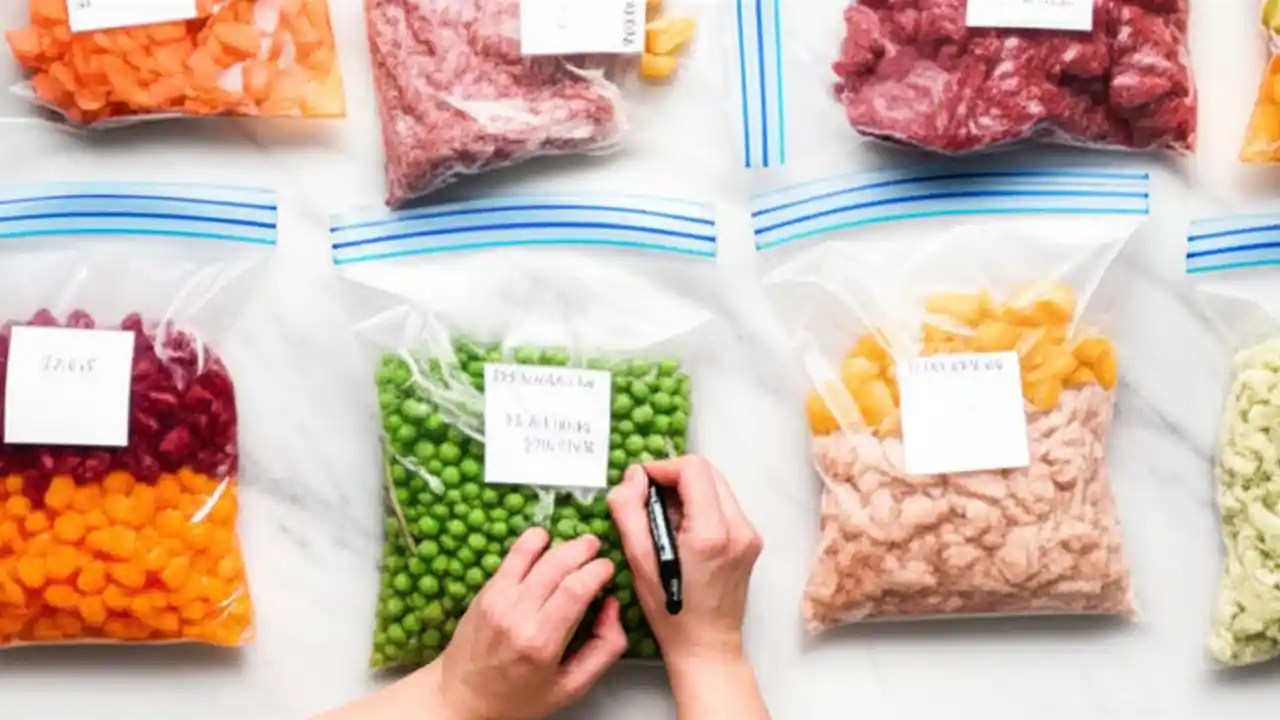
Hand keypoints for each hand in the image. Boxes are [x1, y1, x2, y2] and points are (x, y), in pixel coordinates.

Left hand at [430, 528, 627, 719]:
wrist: (462, 697)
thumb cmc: (519, 697)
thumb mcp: (572, 686)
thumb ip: (604, 648)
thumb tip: (612, 605)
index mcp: (542, 643)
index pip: (575, 590)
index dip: (597, 570)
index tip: (608, 567)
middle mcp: (517, 616)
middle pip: (557, 565)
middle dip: (583, 549)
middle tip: (597, 547)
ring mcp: (497, 600)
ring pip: (534, 554)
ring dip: (561, 542)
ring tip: (578, 543)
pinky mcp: (485, 591)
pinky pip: (511, 555)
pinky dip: (532, 541)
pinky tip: (545, 540)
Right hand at [607, 456, 763, 666]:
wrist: (707, 645)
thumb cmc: (672, 612)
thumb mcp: (639, 561)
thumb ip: (629, 510)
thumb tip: (632, 476)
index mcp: (712, 532)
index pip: (692, 469)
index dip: (662, 469)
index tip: (642, 485)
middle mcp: (739, 528)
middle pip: (707, 473)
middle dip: (674, 479)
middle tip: (650, 503)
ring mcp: (749, 534)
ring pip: (716, 487)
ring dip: (687, 493)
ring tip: (665, 523)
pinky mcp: (750, 541)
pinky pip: (723, 506)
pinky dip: (701, 508)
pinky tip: (683, 534)